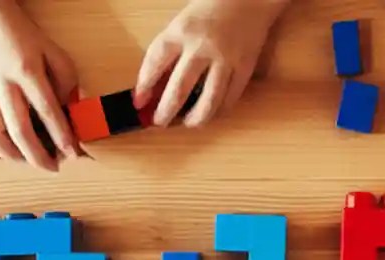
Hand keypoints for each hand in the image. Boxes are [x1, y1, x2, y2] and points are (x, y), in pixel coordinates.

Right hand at [0, 0, 77, 170]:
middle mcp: (1, 83)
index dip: (62, 136)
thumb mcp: (54, 52)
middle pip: (18, 129)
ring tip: (26, 160)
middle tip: (52, 167)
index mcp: (27, 70)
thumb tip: (69, 115)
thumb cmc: (23, 36)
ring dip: (10, 155)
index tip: (73, 153)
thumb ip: (66, 82)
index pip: (47, 110)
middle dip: (37, 156)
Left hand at [134, 0, 288, 127]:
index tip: (139, 101)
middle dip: (166, 111)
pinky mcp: (245, 66)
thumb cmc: (212, 7)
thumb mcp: (184, 22)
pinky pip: (231, 96)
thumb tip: (159, 84)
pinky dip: (220, 109)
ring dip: (196, 118)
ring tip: (189, 123)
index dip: (144, 85)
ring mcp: (225, 59)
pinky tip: (213, 112)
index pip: (154, 63)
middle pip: (179, 89)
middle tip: (160, 121)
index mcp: (181, 31)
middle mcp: (201, 47)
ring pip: (209, 100)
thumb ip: (172, 49)